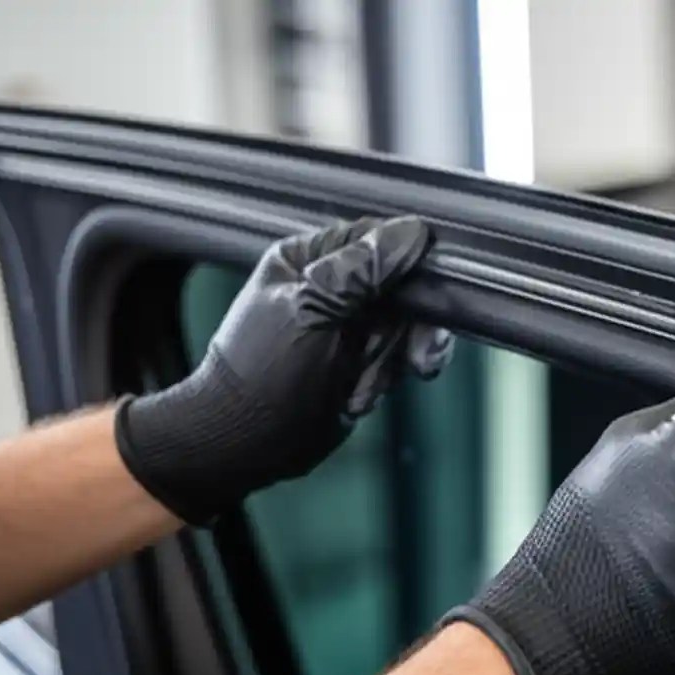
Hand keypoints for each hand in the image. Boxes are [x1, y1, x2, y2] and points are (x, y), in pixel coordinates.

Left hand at [115, 216, 451, 524]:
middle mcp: (332, 284)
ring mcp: (348, 322)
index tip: (428, 291)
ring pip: (407, 323)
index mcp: (309, 258)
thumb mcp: (314, 312)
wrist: (247, 443)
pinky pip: (399, 353)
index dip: (407, 261)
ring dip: (396, 358)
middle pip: (401, 283)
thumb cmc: (265, 374)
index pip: (375, 237)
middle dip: (410, 325)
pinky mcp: (361, 356)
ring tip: (367, 387)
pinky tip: (364, 395)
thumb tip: (413, 232)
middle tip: (417, 357)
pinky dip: (389, 375)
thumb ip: (361, 271)